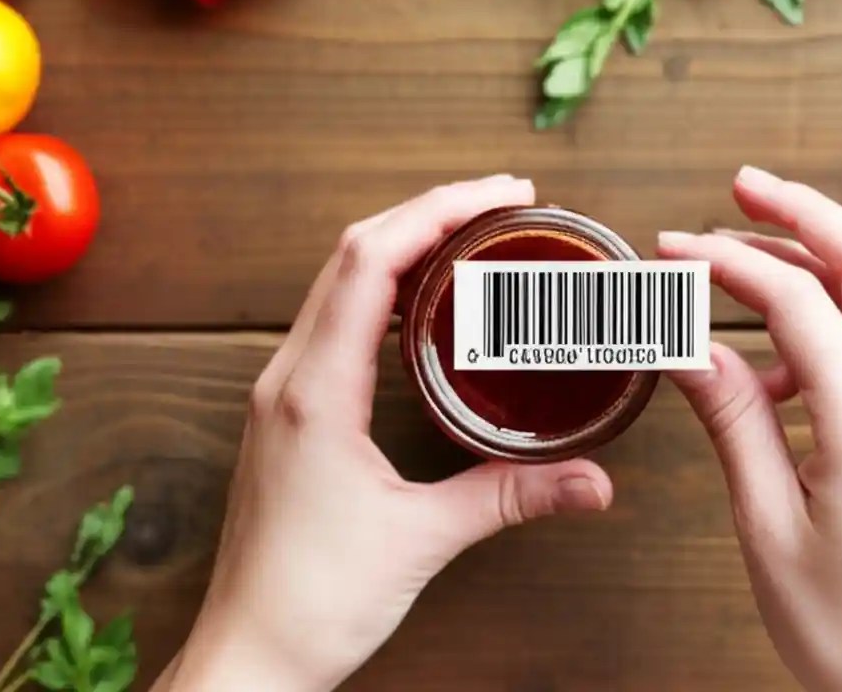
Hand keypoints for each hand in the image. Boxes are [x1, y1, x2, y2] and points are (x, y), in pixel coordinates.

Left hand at [154, 176, 613, 690]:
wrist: (249, 655)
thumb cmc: (311, 601)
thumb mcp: (423, 540)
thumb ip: (511, 496)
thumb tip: (592, 482)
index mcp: (314, 391)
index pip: (370, 261)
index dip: (438, 210)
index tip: (502, 195)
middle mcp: (287, 378)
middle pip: (350, 254)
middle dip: (427, 213)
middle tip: (502, 204)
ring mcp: (281, 395)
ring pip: (335, 284)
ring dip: (400, 247)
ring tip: (469, 238)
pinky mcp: (288, 416)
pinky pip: (331, 324)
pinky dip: (379, 294)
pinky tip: (420, 308)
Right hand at [657, 168, 841, 691]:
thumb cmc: (839, 623)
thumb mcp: (764, 519)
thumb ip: (731, 418)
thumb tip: (687, 342)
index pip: (799, 303)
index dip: (728, 263)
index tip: (670, 249)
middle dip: (806, 213)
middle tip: (741, 185)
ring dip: (815, 262)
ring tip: (736, 260)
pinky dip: (823, 324)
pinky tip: (764, 358)